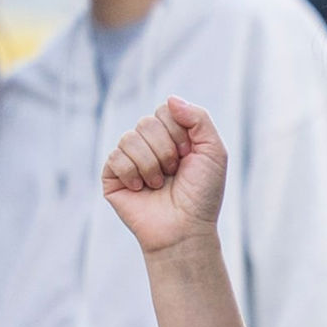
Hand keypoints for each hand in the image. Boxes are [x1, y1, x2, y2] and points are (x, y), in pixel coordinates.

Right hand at [98, 96, 228, 256]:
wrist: (185, 228)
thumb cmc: (202, 194)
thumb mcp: (214, 152)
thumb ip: (199, 119)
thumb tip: (171, 98)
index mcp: (172, 135)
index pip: (166, 111)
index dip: (180, 133)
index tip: (190, 156)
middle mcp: (148, 143)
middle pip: (147, 123)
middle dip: (167, 151)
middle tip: (175, 172)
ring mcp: (129, 157)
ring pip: (130, 138)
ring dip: (152, 165)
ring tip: (160, 184)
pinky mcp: (112, 174)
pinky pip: (116, 157)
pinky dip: (134, 175)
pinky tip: (142, 189)